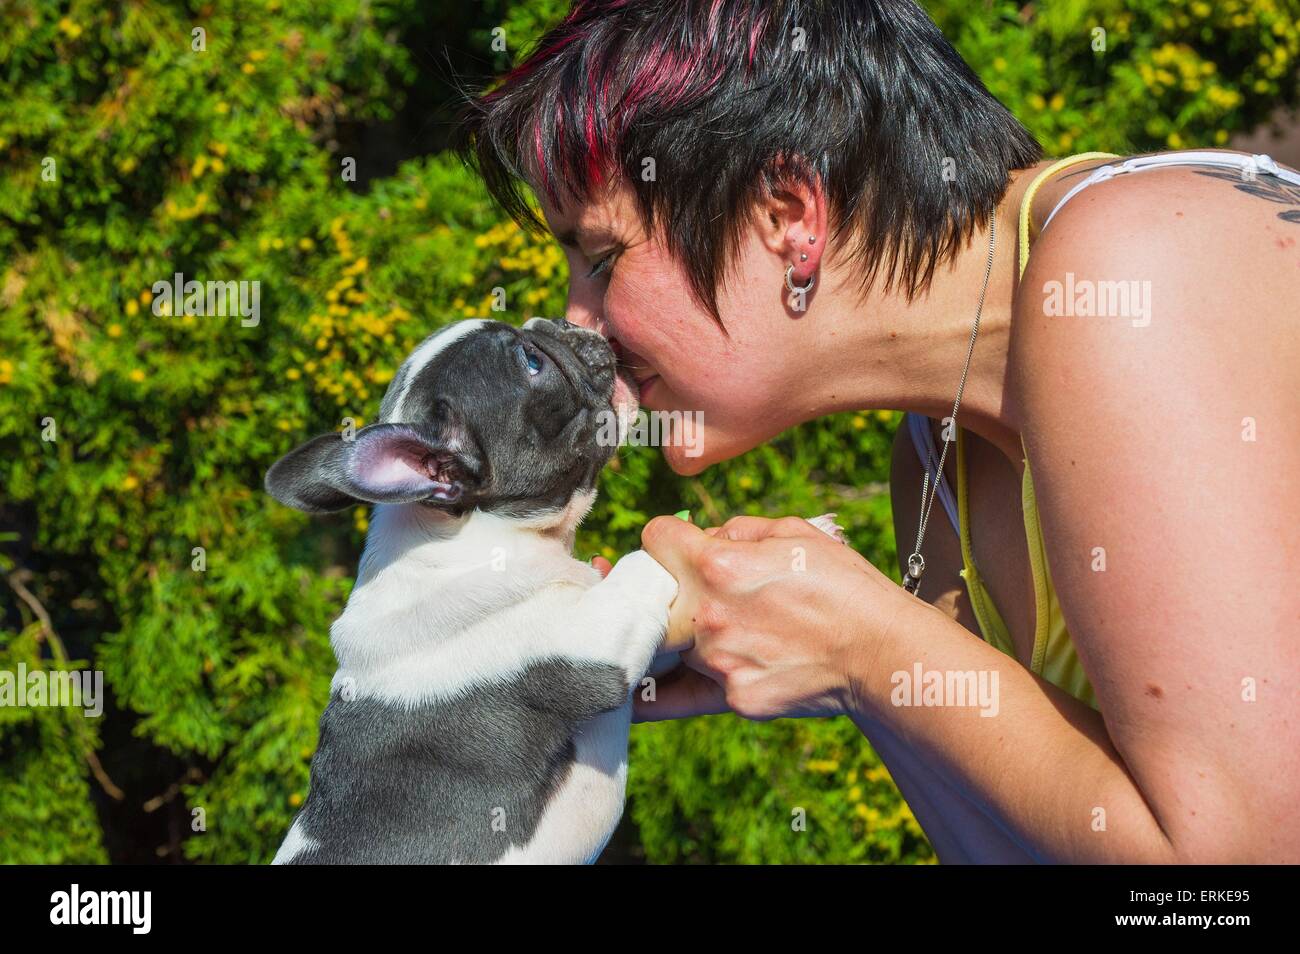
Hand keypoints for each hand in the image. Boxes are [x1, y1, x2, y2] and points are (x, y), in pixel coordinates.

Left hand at [633, 515, 916, 722]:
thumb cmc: (845, 587)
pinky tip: (665, 679)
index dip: (667, 538)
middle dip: (657, 588)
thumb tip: (703, 538)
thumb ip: (737, 530)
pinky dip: (686, 679)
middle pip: (645, 596)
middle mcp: (707, 615)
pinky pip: (690, 688)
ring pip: (667, 643)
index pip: (653, 538)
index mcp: (718, 564)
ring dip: (679, 633)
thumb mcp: (794, 533)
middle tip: (675, 589)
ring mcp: (717, 663)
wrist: (883, 654)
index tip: (678, 546)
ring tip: (713, 627)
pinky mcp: (732, 699)